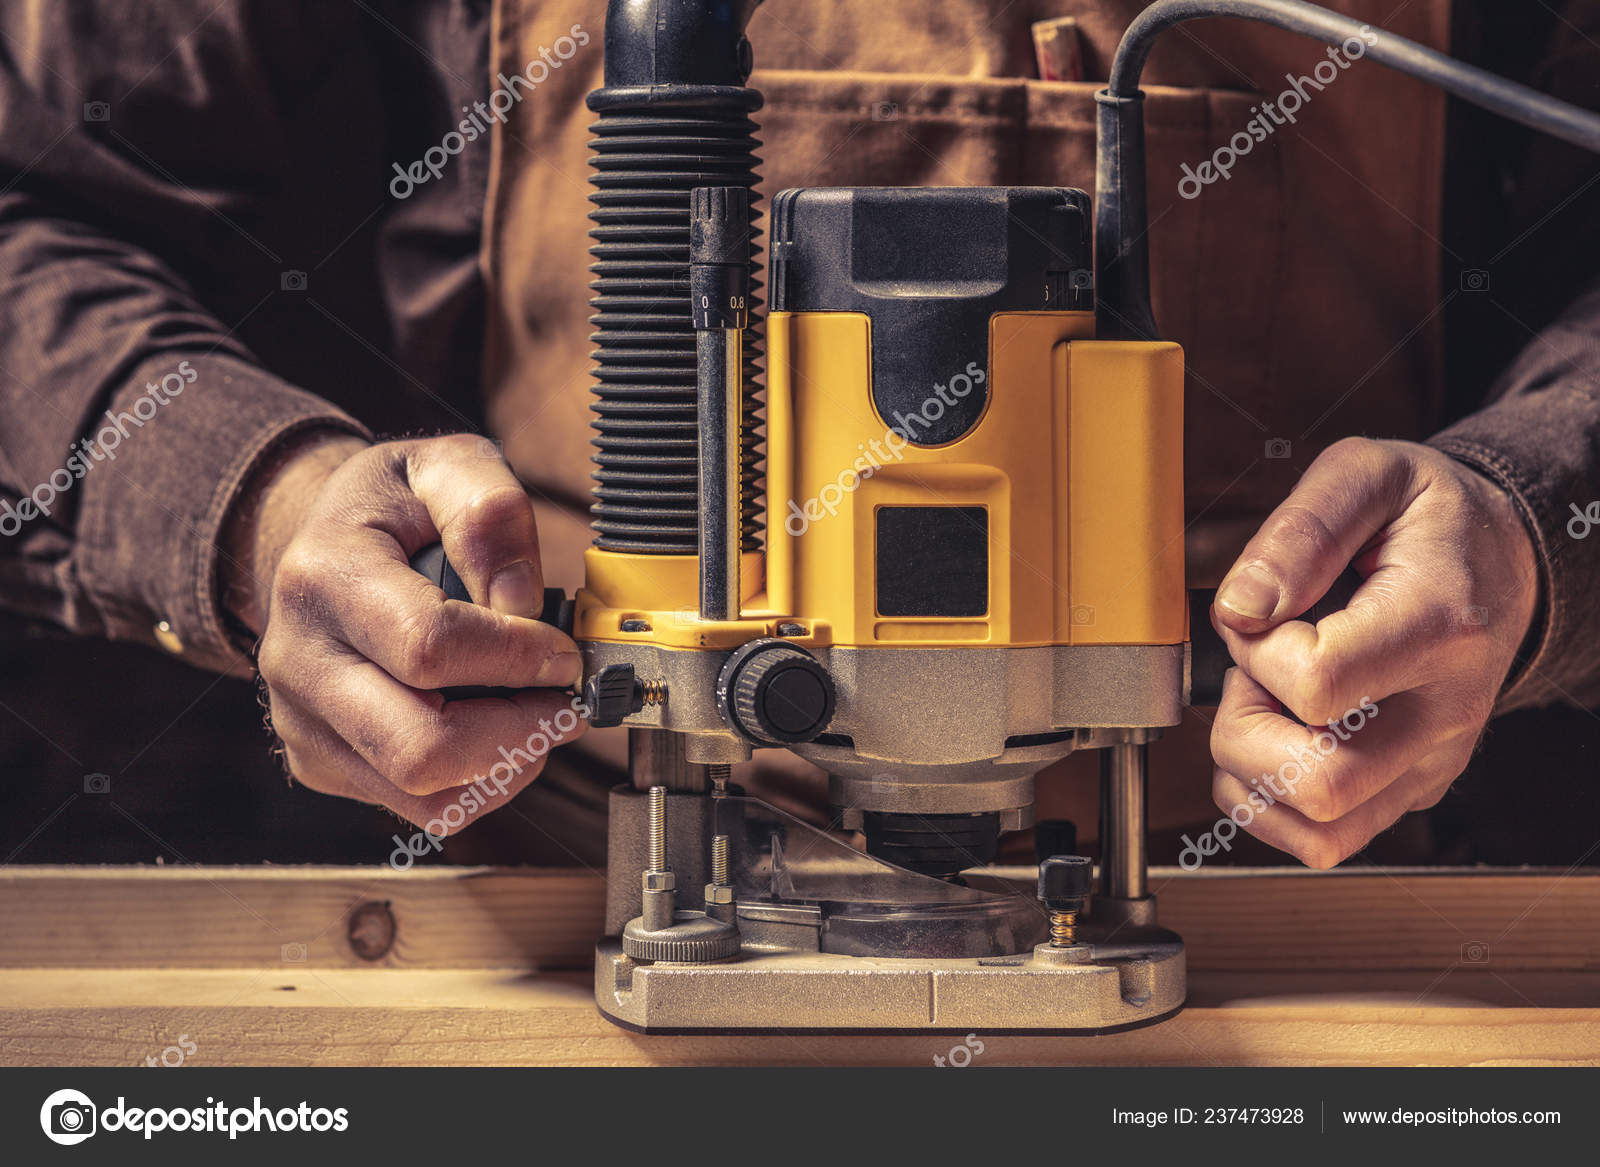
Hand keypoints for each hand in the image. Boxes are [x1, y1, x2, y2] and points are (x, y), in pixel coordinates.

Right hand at [222, 432, 585, 830]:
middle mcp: (297, 659)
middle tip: (564, 701)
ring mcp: (302, 721)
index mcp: (323, 576)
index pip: (428, 648)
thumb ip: (490, 513)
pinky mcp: (320, 762)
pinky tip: (500, 736)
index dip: (515, 657)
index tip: (562, 650)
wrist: (325, 544)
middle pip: (420, 746)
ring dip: (506, 762)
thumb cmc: (396, 510)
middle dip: (519, 731)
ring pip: (422, 791)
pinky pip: (418, 807)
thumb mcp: (447, 466)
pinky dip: (480, 784)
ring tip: (536, 714)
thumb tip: (523, 604)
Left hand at [1208, 437, 1537, 867]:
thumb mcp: (1371, 475)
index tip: (1264, 612)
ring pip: (1318, 831)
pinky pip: (1322, 840)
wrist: (1500, 557)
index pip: (1316, 684)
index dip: (1257, 649)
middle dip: (1244, 729)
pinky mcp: (1410, 790)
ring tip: (1267, 704)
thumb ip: (1300, 531)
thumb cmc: (1430, 520)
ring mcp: (1429, 763)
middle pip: (1318, 784)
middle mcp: (1443, 714)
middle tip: (1253, 673)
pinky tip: (1273, 736)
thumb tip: (1240, 609)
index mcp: (1440, 628)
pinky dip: (1268, 801)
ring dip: (1253, 771)